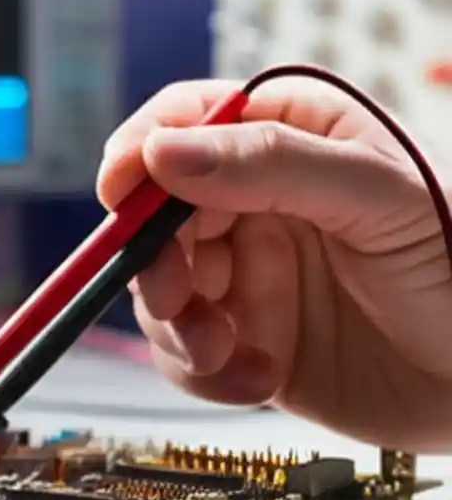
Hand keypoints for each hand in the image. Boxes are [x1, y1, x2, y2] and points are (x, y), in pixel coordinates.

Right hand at [98, 78, 451, 452]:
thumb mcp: (378, 199)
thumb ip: (271, 166)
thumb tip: (165, 151)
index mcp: (290, 138)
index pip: (187, 122)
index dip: (142, 152)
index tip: (120, 192)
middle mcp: (254, 200)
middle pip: (155, 215)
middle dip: (155, 261)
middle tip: (179, 297)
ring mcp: (244, 271)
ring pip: (157, 288)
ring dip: (176, 325)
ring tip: (223, 350)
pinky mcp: (241, 337)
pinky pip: (180, 350)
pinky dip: (201, 371)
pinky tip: (255, 376)